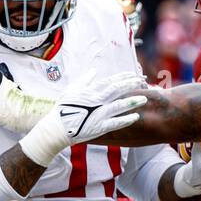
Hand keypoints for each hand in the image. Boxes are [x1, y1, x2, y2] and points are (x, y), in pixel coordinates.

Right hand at [19, 72, 148, 164]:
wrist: (56, 129)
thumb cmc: (62, 109)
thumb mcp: (71, 91)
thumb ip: (84, 80)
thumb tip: (94, 72)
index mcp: (91, 91)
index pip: (111, 81)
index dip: (124, 77)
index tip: (134, 75)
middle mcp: (96, 100)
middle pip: (118, 90)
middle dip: (132, 85)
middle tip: (143, 82)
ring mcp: (98, 114)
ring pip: (120, 105)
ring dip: (133, 101)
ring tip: (144, 98)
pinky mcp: (99, 127)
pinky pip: (115, 122)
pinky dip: (126, 119)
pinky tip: (136, 117)